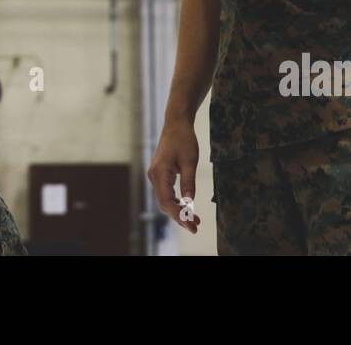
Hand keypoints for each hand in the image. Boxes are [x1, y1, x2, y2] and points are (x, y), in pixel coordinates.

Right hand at [147, 118, 200, 233]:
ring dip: (178, 211)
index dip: (180, 216)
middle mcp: (154, 176)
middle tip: (196, 226)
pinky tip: (186, 208)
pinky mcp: (159, 174)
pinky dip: (175, 202)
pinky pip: (165, 193)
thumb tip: (190, 203)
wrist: (176, 123)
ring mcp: (155, 175)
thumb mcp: (190, 161)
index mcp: (159, 173)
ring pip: (164, 200)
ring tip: (194, 220)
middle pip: (164, 204)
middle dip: (179, 217)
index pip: (167, 201)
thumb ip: (189, 182)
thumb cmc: (184, 139)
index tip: (193, 225)